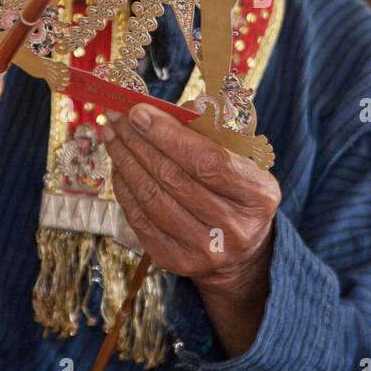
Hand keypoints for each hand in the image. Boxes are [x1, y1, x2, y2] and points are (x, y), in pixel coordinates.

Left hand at [103, 102, 281, 356]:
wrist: (240, 252)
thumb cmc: (237, 191)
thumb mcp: (241, 158)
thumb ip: (212, 130)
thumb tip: (172, 109)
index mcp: (258, 195)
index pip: (207, 161)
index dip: (169, 135)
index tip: (140, 112)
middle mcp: (234, 227)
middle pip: (174, 178)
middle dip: (139, 141)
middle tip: (118, 116)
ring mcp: (203, 249)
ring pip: (152, 198)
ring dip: (125, 160)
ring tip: (113, 135)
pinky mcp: (175, 261)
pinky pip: (139, 218)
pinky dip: (124, 187)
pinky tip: (118, 164)